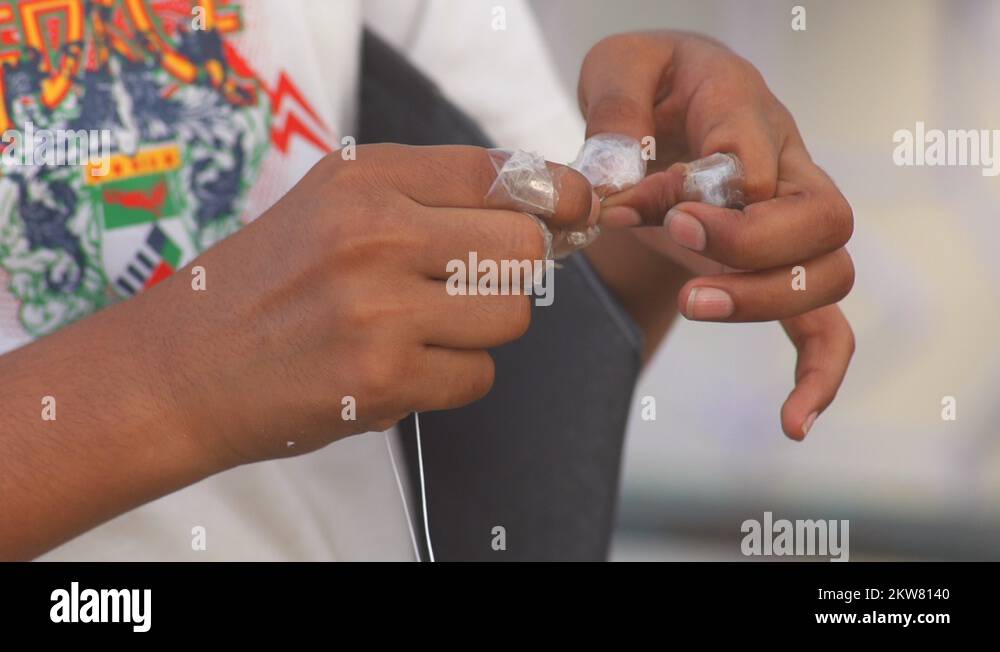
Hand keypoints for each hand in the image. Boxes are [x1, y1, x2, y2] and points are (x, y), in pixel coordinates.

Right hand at [152, 144, 594, 463]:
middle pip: (523, 246)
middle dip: (513, 271)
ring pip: (510, 315)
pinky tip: (402, 368)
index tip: (573, 211)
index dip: (556, 194)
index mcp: (364, 178)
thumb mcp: (331, 206)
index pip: (500, 172)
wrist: (180, 369)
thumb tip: (542, 211)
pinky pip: (478, 376)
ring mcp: (380, 308)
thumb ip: (427, 198)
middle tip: (473, 284)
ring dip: (482, 329)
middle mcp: (375, 233)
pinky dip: (453, 377)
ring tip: (423, 328)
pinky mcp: (384, 377)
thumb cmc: (263, 286)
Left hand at [578, 32, 854, 439]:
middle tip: (675, 242)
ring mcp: (792, 221)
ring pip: (828, 271)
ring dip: (764, 299)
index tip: (639, 203)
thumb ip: (614, 106)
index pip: (751, 149)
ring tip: (692, 303)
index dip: (705, 186)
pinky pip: (825, 325)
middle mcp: (788, 163)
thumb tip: (616, 177)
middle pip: (820, 218)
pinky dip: (818, 374)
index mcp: (745, 104)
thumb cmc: (645, 86)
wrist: (667, 108)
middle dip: (749, 246)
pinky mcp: (779, 267)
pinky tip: (792, 422)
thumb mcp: (617, 69)